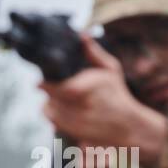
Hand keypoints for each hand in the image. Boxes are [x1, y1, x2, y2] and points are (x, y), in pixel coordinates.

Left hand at [39, 34, 167, 165]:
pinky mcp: (72, 132)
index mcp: (91, 88)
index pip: (61, 88)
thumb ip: (94, 53)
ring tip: (59, 97)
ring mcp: (76, 121)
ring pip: (49, 109)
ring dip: (50, 102)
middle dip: (48, 91)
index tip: (40, 81)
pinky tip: (62, 108)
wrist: (127, 125)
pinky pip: (52, 120)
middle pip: (51, 98)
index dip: (46, 85)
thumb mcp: (111, 69)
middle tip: (48, 85)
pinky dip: (53, 113)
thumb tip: (82, 34)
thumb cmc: (117, 94)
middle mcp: (83, 107)